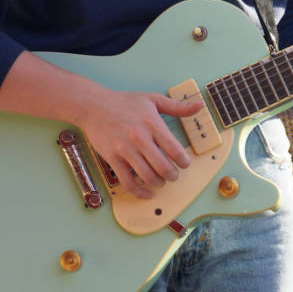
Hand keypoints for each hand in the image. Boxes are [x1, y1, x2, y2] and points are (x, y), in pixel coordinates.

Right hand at [73, 85, 202, 199]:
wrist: (93, 106)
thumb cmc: (124, 102)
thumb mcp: (152, 99)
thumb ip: (177, 106)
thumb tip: (199, 105)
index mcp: (152, 123)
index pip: (175, 150)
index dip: (184, 161)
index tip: (184, 163)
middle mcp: (140, 138)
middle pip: (163, 167)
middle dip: (173, 176)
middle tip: (173, 175)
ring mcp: (125, 149)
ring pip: (147, 176)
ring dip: (158, 183)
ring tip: (161, 181)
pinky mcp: (112, 158)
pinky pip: (128, 182)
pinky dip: (140, 192)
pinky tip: (147, 193)